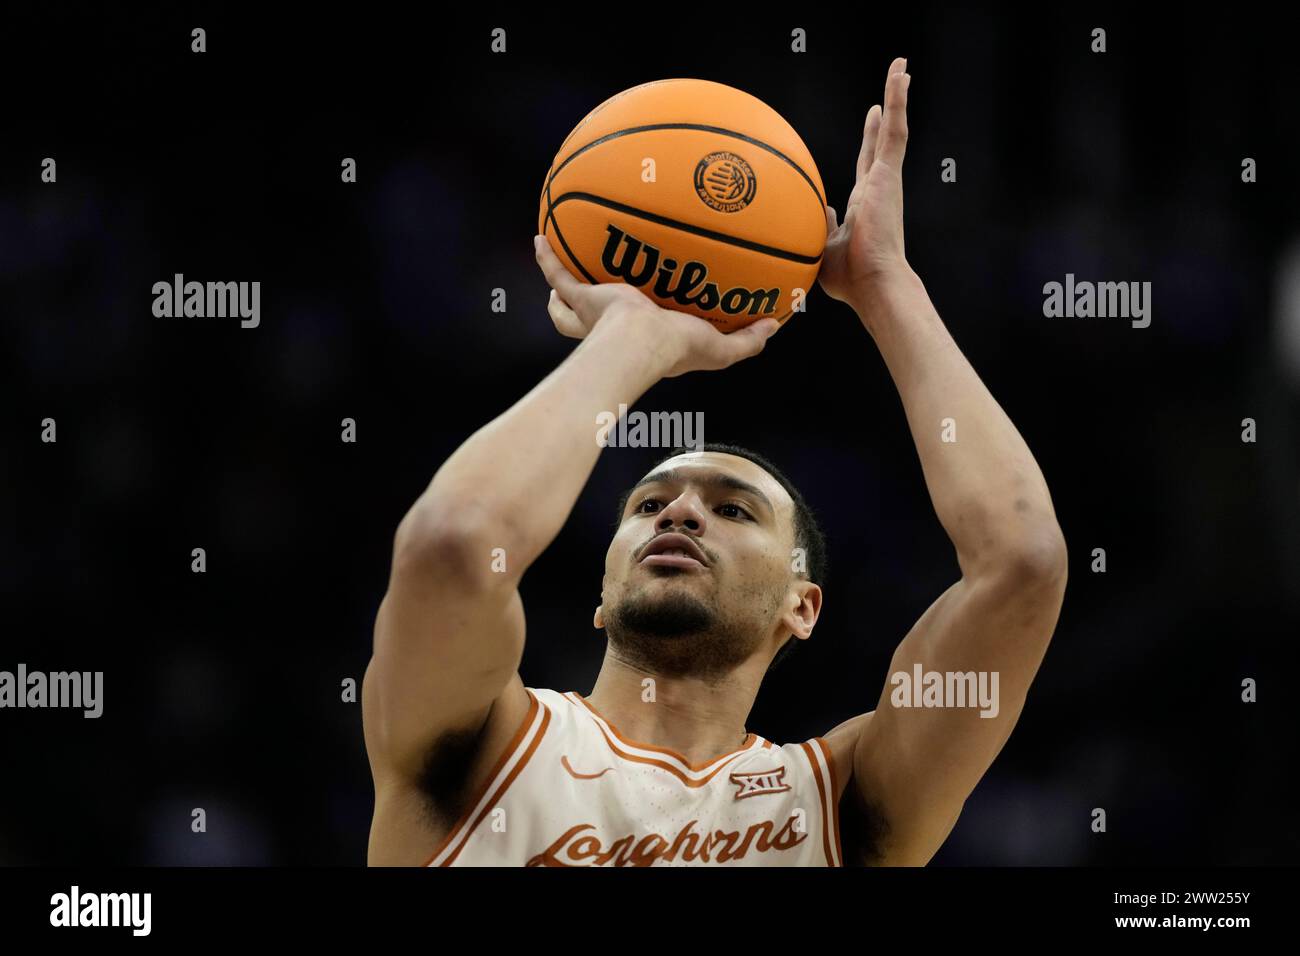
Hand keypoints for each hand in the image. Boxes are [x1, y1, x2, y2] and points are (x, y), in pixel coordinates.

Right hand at [533, 234, 779, 377]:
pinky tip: (539, 237)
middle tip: (602, 281)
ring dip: (568, 281)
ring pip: (573, 296)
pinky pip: (558, 274)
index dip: (646, 314)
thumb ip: (749, 340)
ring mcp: (594, 309)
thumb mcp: (721, 349)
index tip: (652, 302)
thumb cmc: (677, 349)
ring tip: (565, 255)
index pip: (644, 323)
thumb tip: (775, 325)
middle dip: (597, 300)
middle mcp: (616, 323)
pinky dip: (547, 258)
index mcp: (648, 331)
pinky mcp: (580, 298)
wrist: (640, 343)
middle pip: (603, 311)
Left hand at [819, 57, 911, 306]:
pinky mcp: (890, 174)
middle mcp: (878, 190)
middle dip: (884, 118)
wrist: (872, 284)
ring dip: (896, 98)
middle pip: (881, 145)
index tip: (871, 124)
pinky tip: (899, 76)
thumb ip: (822, 227)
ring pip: (893, 130)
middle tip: (890, 93)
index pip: (866, 169)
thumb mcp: (825, 249)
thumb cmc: (850, 280)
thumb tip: (817, 210)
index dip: (869, 146)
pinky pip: (896, 130)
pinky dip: (897, 102)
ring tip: (900, 68)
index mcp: (863, 206)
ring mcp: (886, 181)